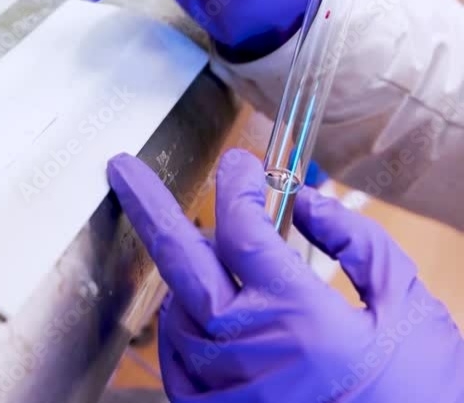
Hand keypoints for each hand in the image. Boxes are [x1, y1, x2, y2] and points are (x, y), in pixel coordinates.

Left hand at [106, 149, 463, 401]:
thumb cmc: (420, 390)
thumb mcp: (408, 305)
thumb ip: (356, 243)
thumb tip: (303, 202)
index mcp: (302, 317)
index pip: (245, 232)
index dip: (237, 187)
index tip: (240, 164)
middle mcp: (253, 351)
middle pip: (181, 265)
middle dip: (148, 208)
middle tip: (124, 171)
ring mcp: (229, 389)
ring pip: (178, 312)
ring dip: (187, 277)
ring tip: (216, 264)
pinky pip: (177, 362)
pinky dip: (182, 328)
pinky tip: (203, 314)